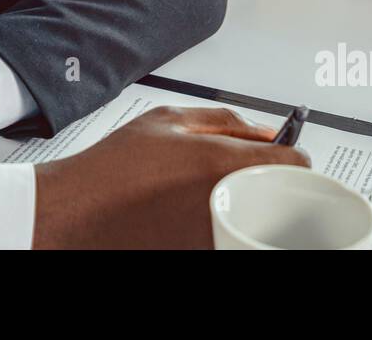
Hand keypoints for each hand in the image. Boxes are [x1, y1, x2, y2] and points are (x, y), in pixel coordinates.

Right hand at [32, 106, 310, 248]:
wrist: (77, 212)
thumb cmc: (114, 168)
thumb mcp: (167, 119)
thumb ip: (225, 120)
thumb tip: (266, 130)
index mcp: (220, 162)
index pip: (293, 161)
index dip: (291, 155)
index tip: (284, 157)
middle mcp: (225, 203)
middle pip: (278, 193)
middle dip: (267, 181)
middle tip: (242, 176)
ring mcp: (216, 236)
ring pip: (256, 218)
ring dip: (246, 205)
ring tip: (205, 195)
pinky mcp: (205, 252)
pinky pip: (230, 237)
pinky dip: (222, 224)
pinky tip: (190, 215)